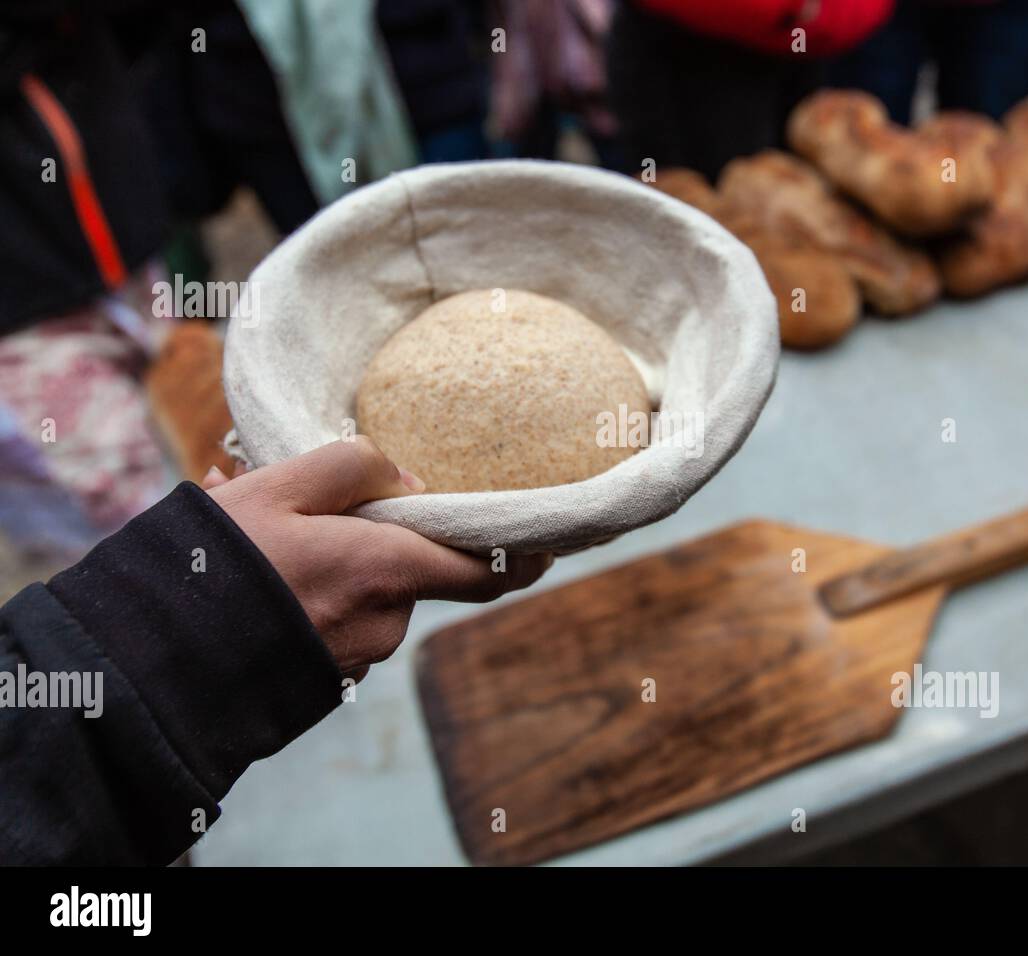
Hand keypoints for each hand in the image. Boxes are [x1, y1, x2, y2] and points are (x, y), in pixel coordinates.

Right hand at [202, 438, 550, 678]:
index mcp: (385, 571)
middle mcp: (383, 623)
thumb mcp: (277, 488)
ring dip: (332, 563)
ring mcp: (353, 658)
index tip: (545, 541)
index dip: (521, 556)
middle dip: (375, 539)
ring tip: (260, 536)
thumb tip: (408, 479)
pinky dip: (310, 594)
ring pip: (363, 594)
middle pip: (408, 572)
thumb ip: (354, 468)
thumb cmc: (213, 568)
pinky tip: (254, 573)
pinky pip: (333, 621)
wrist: (149, 663)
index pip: (484, 571)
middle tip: (312, 506)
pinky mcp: (321, 677)